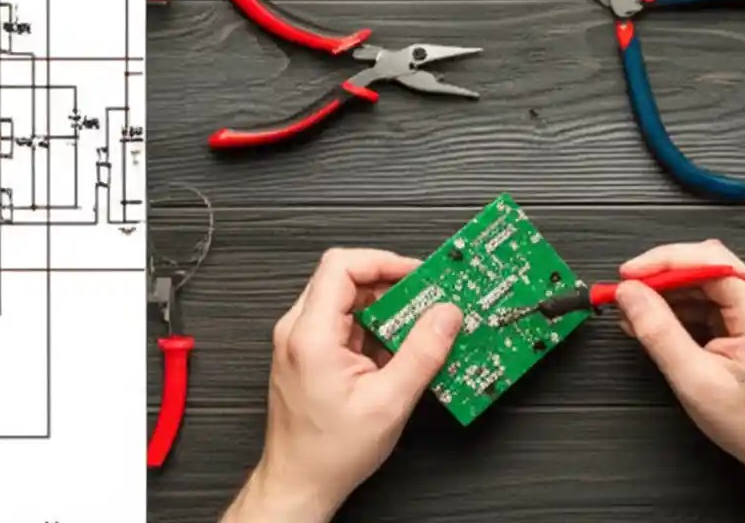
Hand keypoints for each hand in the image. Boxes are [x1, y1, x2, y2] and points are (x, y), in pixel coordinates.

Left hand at [224, 248, 462, 522]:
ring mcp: (303, 343)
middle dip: (392, 286)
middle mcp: (299, 333)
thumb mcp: (389, 402)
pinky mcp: (312, 355)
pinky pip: (347, 325)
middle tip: (428, 299)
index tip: (417, 274)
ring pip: (348, 302)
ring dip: (387, 310)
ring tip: (421, 327)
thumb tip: (445, 317)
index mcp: (310, 336)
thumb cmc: (327, 453)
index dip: (383, 261)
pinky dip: (377, 330)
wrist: (299, 483)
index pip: (342, 266)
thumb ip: (422, 354)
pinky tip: (402, 350)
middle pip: (346, 280)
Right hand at [614, 240, 744, 521]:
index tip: (626, 275)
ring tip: (634, 313)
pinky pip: (711, 298)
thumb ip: (659, 331)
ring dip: (667, 293)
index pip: (708, 260)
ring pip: (705, 280)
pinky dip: (681, 306)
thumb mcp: (695, 379)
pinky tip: (655, 321)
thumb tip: (629, 293)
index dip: (661, 262)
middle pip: (705, 265)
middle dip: (660, 277)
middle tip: (624, 293)